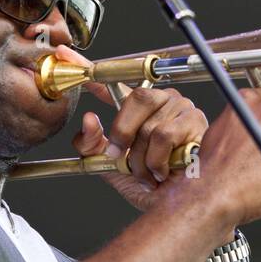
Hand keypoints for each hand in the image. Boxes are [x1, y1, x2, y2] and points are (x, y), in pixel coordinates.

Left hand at [72, 72, 208, 211]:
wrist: (175, 206)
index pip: (112, 82)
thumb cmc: (150, 185)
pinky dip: (157, 160)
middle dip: (123, 132)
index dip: (87, 67)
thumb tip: (89, 120)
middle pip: (136, 97)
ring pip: (150, 125)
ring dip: (142, 158)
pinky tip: (164, 170)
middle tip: (122, 157)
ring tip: (150, 172)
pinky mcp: (196, 122)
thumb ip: (92, 145)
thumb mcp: (110, 165)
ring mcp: (182, 108)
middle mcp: (162, 102)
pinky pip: (164, 135)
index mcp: (139, 108)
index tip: (64, 56)